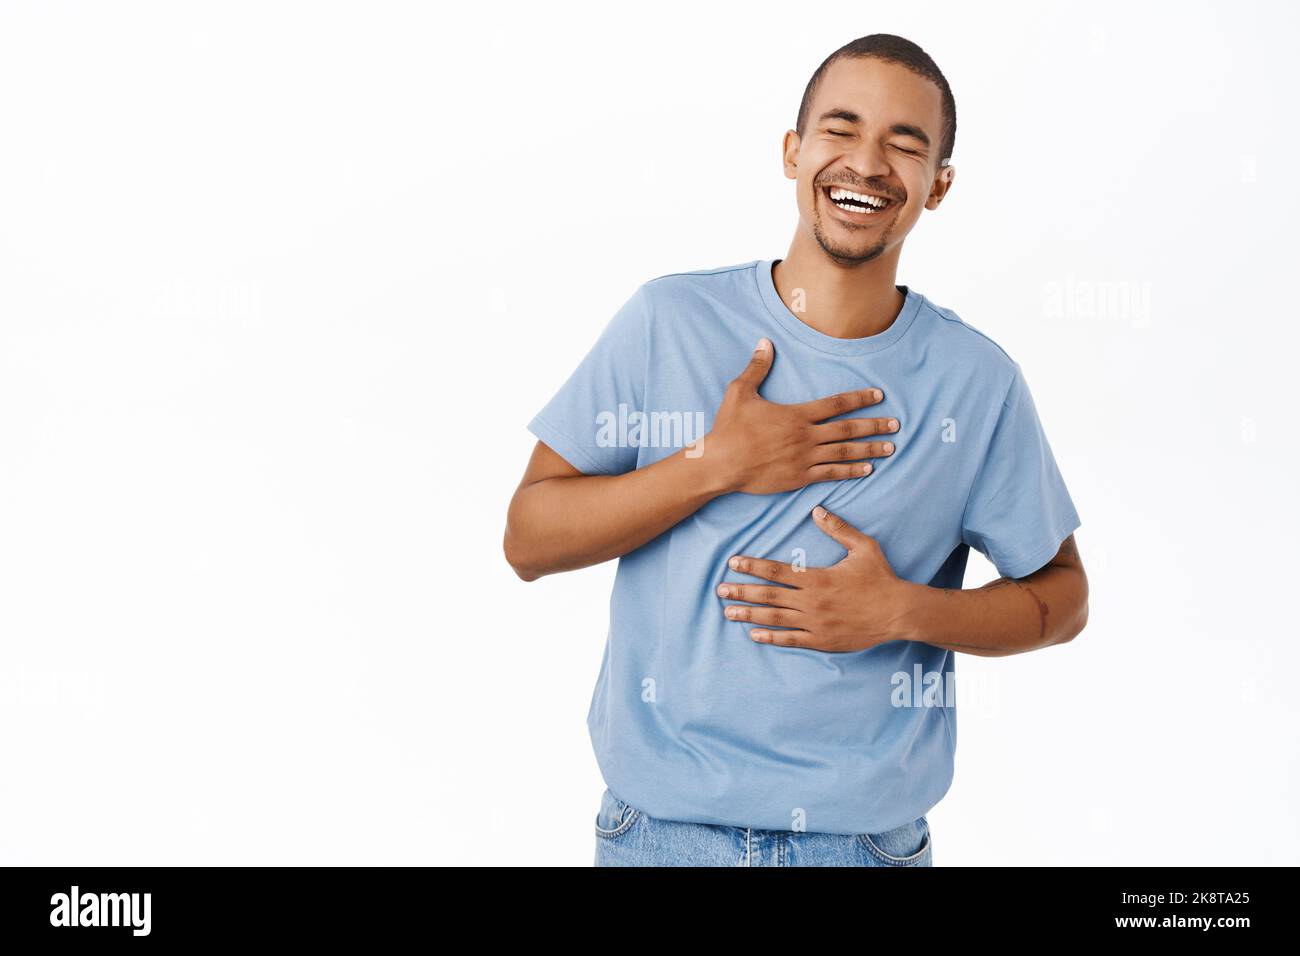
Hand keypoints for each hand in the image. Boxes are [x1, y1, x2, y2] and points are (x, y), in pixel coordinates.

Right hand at [701, 339, 898, 494]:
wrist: (721, 463)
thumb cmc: (729, 428)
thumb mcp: (740, 392)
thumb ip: (757, 367)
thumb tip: (764, 342)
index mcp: (797, 414)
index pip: (836, 404)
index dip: (860, 398)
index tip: (879, 396)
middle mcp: (806, 436)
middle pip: (848, 429)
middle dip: (874, 426)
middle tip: (896, 425)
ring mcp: (804, 458)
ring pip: (845, 453)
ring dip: (870, 449)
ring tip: (890, 448)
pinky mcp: (799, 477)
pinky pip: (831, 474)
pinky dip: (851, 472)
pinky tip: (867, 470)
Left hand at [716, 506, 915, 651]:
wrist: (899, 612)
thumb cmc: (881, 578)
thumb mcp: (864, 547)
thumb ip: (839, 529)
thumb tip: (817, 510)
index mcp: (817, 578)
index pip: (777, 570)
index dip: (752, 566)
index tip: (733, 562)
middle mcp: (812, 601)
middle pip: (769, 595)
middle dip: (742, 592)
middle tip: (719, 590)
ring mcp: (816, 623)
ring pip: (775, 619)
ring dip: (749, 616)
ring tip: (728, 612)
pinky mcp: (822, 641)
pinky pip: (791, 640)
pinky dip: (771, 638)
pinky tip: (754, 635)